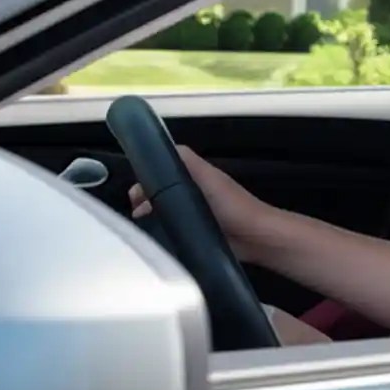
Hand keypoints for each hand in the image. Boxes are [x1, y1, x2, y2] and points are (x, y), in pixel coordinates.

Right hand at [128, 145, 260, 237]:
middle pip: (161, 191)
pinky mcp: (198, 234)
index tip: (134, 191)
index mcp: (196, 176)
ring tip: (141, 225)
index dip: (147, 177)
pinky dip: (161, 232)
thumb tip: (159, 150)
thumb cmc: (232, 206)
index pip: (164, 169)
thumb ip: (185, 161)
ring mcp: (196, 214)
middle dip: (145, 199)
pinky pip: (174, 229)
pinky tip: (153, 239)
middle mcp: (194, 193)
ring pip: (165, 211)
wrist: (255, 237)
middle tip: (135, 210)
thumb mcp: (206, 177)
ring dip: (150, 216)